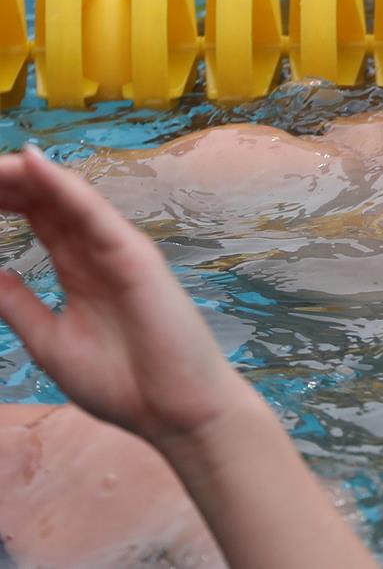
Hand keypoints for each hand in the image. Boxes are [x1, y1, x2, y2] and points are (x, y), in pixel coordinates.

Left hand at [0, 146, 258, 448]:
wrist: (172, 412)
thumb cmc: (122, 383)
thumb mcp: (49, 341)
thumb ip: (17, 304)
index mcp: (78, 268)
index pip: (37, 217)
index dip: (4, 198)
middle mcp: (97, 250)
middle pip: (47, 199)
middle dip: (9, 182)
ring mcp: (116, 249)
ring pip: (66, 196)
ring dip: (25, 175)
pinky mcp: (134, 255)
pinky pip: (93, 213)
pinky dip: (63, 186)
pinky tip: (32, 164)